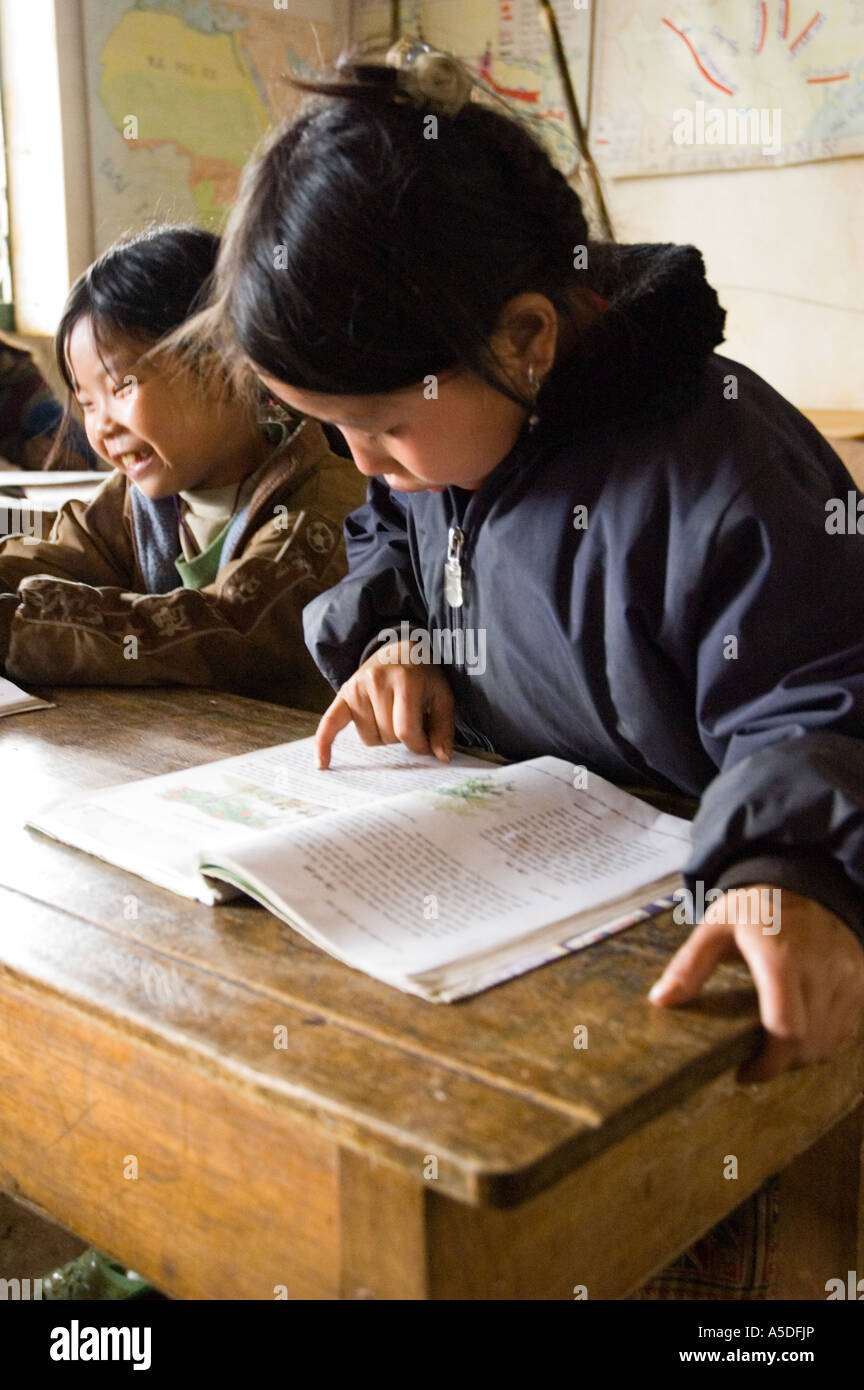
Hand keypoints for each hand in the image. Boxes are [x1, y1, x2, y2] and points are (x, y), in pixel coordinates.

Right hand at [314, 640, 454, 769]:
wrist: (401, 650)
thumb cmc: (424, 677)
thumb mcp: (443, 697)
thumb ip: (443, 728)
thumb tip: (441, 757)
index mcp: (405, 681)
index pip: (406, 731)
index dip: (418, 745)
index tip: (427, 743)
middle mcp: (377, 683)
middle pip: (388, 736)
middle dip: (402, 737)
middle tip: (410, 718)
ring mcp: (357, 688)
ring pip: (368, 738)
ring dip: (382, 735)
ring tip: (391, 713)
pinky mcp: (344, 695)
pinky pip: (330, 724)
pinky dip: (325, 743)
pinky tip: (322, 763)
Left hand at [649, 886, 863, 1080]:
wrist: (808, 879)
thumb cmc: (756, 905)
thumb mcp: (716, 926)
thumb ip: (689, 965)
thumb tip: (660, 1001)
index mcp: (780, 957)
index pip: (785, 1027)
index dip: (767, 1062)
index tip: (743, 1072)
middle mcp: (819, 971)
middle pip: (809, 1043)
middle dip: (781, 1064)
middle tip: (754, 1061)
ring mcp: (845, 978)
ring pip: (829, 1042)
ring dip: (802, 1056)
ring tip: (774, 1048)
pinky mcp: (859, 982)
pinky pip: (845, 1029)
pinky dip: (823, 1041)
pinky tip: (799, 1032)